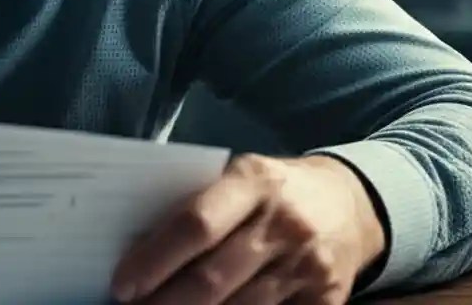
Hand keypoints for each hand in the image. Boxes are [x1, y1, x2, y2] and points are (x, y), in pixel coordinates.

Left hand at [110, 154, 386, 304]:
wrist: (350, 203)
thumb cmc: (272, 190)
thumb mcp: (237, 178)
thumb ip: (196, 206)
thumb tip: (137, 249)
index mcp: (254, 181)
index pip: (196, 224)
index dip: (154, 260)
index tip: (122, 285)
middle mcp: (285, 223)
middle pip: (213, 278)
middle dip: (165, 301)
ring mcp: (309, 265)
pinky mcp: (327, 298)